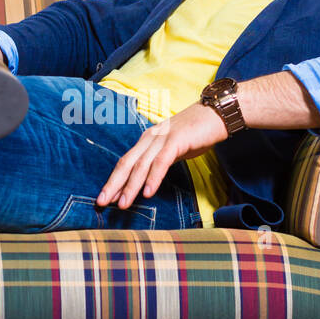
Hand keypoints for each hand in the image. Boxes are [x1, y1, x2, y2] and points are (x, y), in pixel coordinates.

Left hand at [97, 102, 227, 209]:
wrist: (217, 114)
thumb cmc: (196, 133)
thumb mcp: (173, 149)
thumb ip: (158, 163)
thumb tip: (146, 182)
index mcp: (147, 140)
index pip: (126, 163)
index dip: (113, 181)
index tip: (104, 198)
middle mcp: (150, 138)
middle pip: (127, 163)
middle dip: (113, 185)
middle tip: (101, 203)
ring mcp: (163, 138)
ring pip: (141, 165)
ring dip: (130, 186)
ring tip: (123, 204)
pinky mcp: (177, 140)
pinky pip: (161, 161)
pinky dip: (153, 178)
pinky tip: (148, 192)